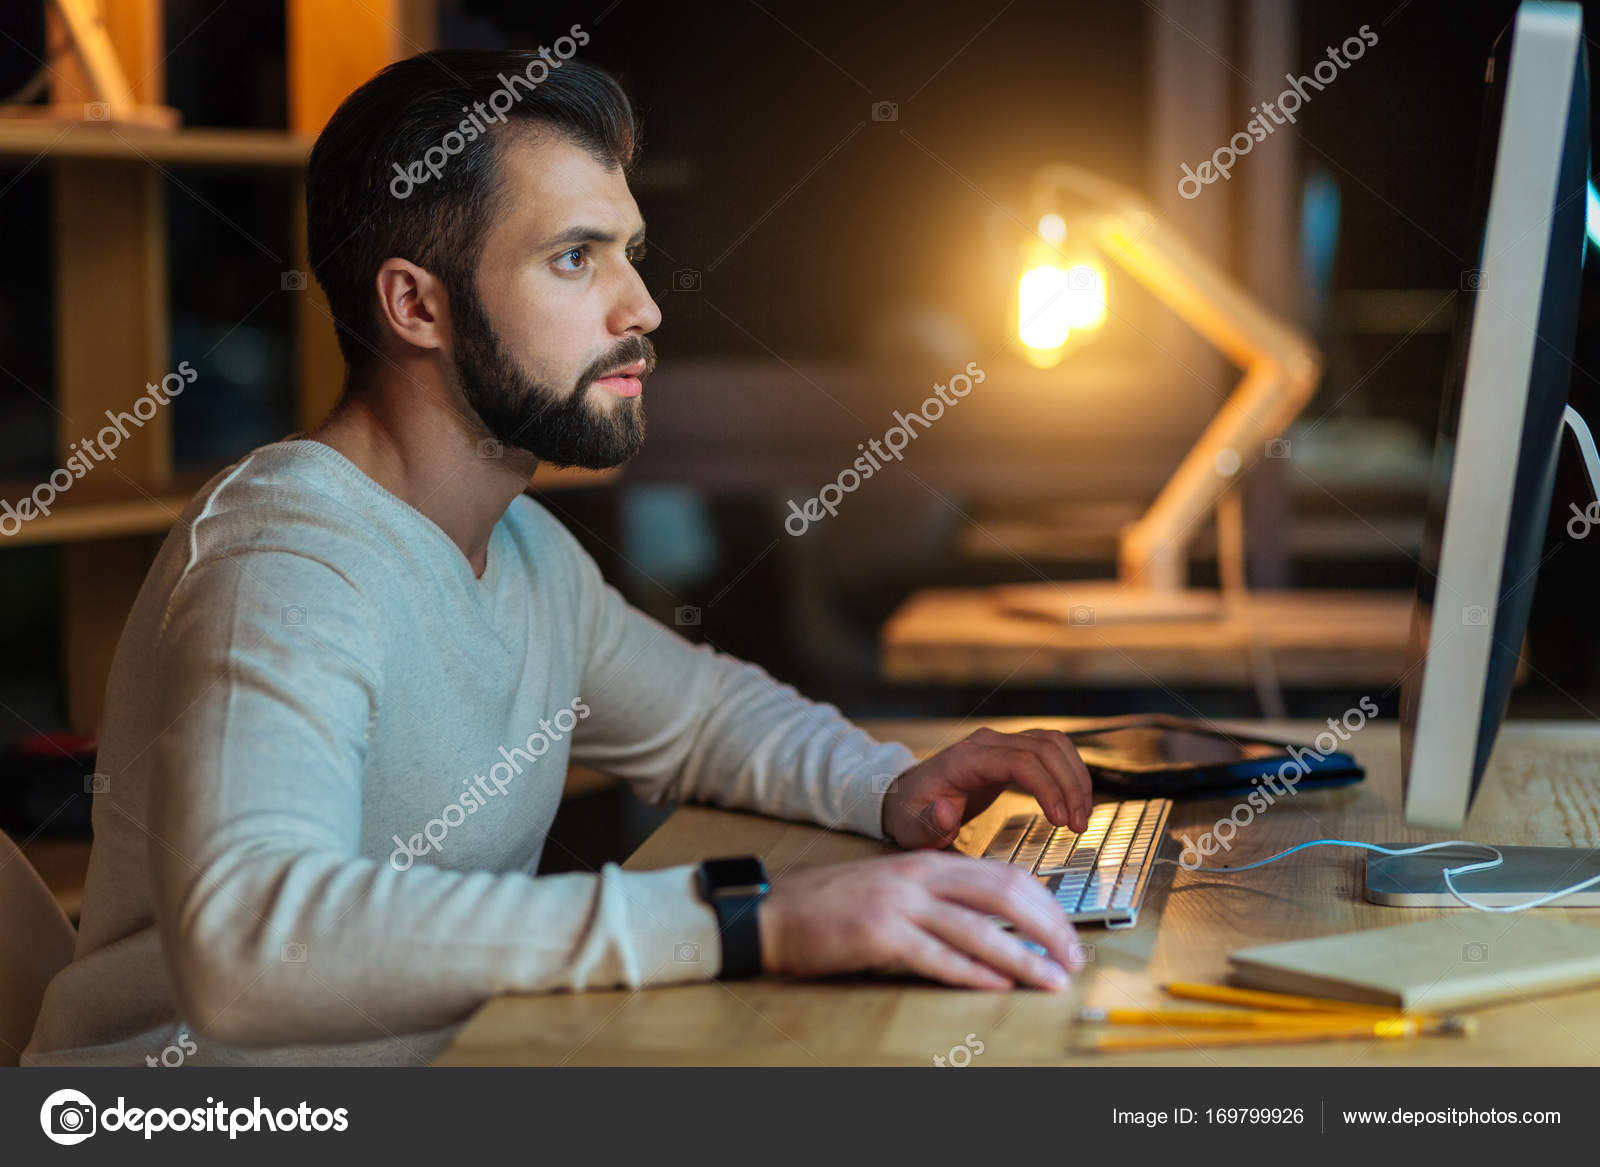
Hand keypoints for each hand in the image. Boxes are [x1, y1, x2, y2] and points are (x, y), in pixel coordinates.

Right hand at [758, 851, 1084, 989]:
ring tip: (1049, 979)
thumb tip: (995, 925)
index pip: (1003, 874)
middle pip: (1002, 893)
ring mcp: (898, 903)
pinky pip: (936, 956)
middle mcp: (917, 876)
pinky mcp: (878, 934)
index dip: (1044, 904)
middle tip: (1072, 957)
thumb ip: (938, 897)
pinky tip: (997, 985)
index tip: (1067, 933)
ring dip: (1022, 957)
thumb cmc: (832, 906)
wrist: (772, 911)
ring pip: (977, 927)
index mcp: (926, 862)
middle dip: (1047, 927)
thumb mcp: (893, 887)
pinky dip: (972, 972)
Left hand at [880, 727, 1091, 849]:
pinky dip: (1069, 771)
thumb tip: (944, 811)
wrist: (907, 798)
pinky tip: (1075, 800)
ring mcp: (1000, 744)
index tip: (1061, 820)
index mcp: (964, 760)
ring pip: (1052, 744)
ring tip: (1082, 815)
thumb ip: (927, 822)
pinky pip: (1050, 750)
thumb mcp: (912, 827)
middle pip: (1043, 749)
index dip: (1047, 787)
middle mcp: (985, 744)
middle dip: (1068, 786)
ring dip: (1074, 777)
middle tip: (1078, 825)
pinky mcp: (1012, 752)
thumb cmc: (912, 813)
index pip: (1019, 761)